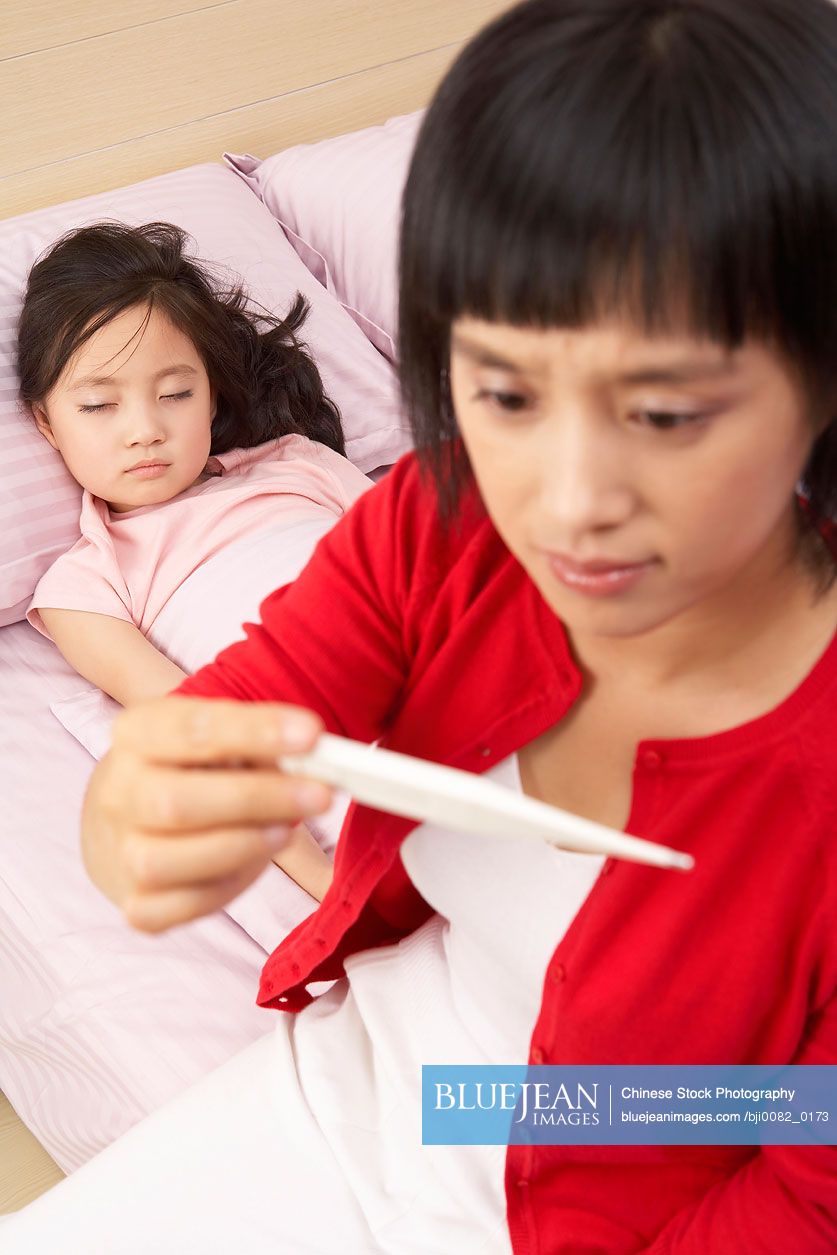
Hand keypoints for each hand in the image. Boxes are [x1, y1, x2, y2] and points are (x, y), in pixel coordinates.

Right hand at [81, 696, 332, 932]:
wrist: (135, 815)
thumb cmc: (194, 768)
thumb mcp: (221, 737)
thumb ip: (262, 745)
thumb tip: (319, 763)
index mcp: (136, 734)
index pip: (192, 728)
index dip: (254, 731)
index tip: (312, 734)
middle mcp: (117, 792)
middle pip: (176, 802)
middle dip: (258, 798)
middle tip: (320, 794)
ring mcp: (120, 851)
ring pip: (165, 861)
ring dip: (240, 846)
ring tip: (285, 831)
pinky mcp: (135, 903)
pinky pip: (174, 908)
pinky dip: (222, 889)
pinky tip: (253, 862)